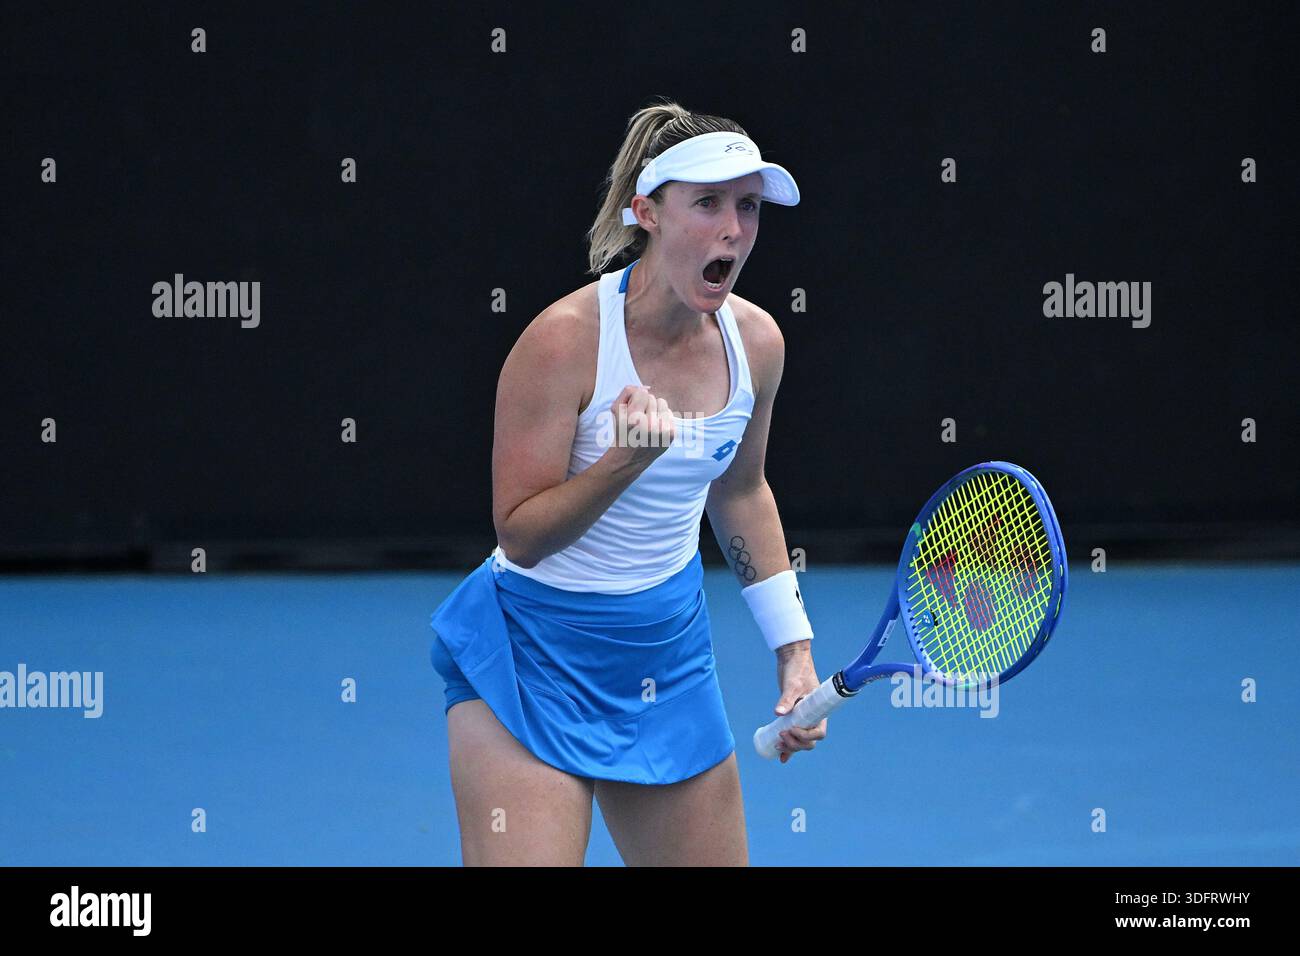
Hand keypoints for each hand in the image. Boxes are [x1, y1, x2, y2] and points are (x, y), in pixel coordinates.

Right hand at [606, 385, 674, 469]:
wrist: (629, 459)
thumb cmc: (622, 431)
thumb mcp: (616, 410)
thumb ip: (628, 392)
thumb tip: (647, 388)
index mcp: (633, 420)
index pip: (642, 393)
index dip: (636, 399)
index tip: (632, 410)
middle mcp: (649, 426)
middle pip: (652, 398)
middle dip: (645, 405)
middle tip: (638, 419)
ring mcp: (662, 432)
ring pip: (663, 403)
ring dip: (655, 409)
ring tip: (647, 422)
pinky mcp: (671, 435)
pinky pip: (670, 413)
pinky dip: (662, 418)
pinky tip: (654, 428)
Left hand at [773, 639, 826, 763]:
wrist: (792, 660)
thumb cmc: (797, 670)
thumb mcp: (792, 684)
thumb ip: (786, 698)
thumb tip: (778, 713)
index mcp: (819, 711)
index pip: (818, 733)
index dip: (806, 736)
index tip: (791, 729)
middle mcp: (813, 717)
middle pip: (809, 741)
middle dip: (796, 744)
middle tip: (780, 736)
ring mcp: (803, 718)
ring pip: (801, 741)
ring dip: (791, 748)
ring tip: (776, 745)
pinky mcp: (794, 717)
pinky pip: (794, 736)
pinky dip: (789, 749)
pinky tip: (781, 757)